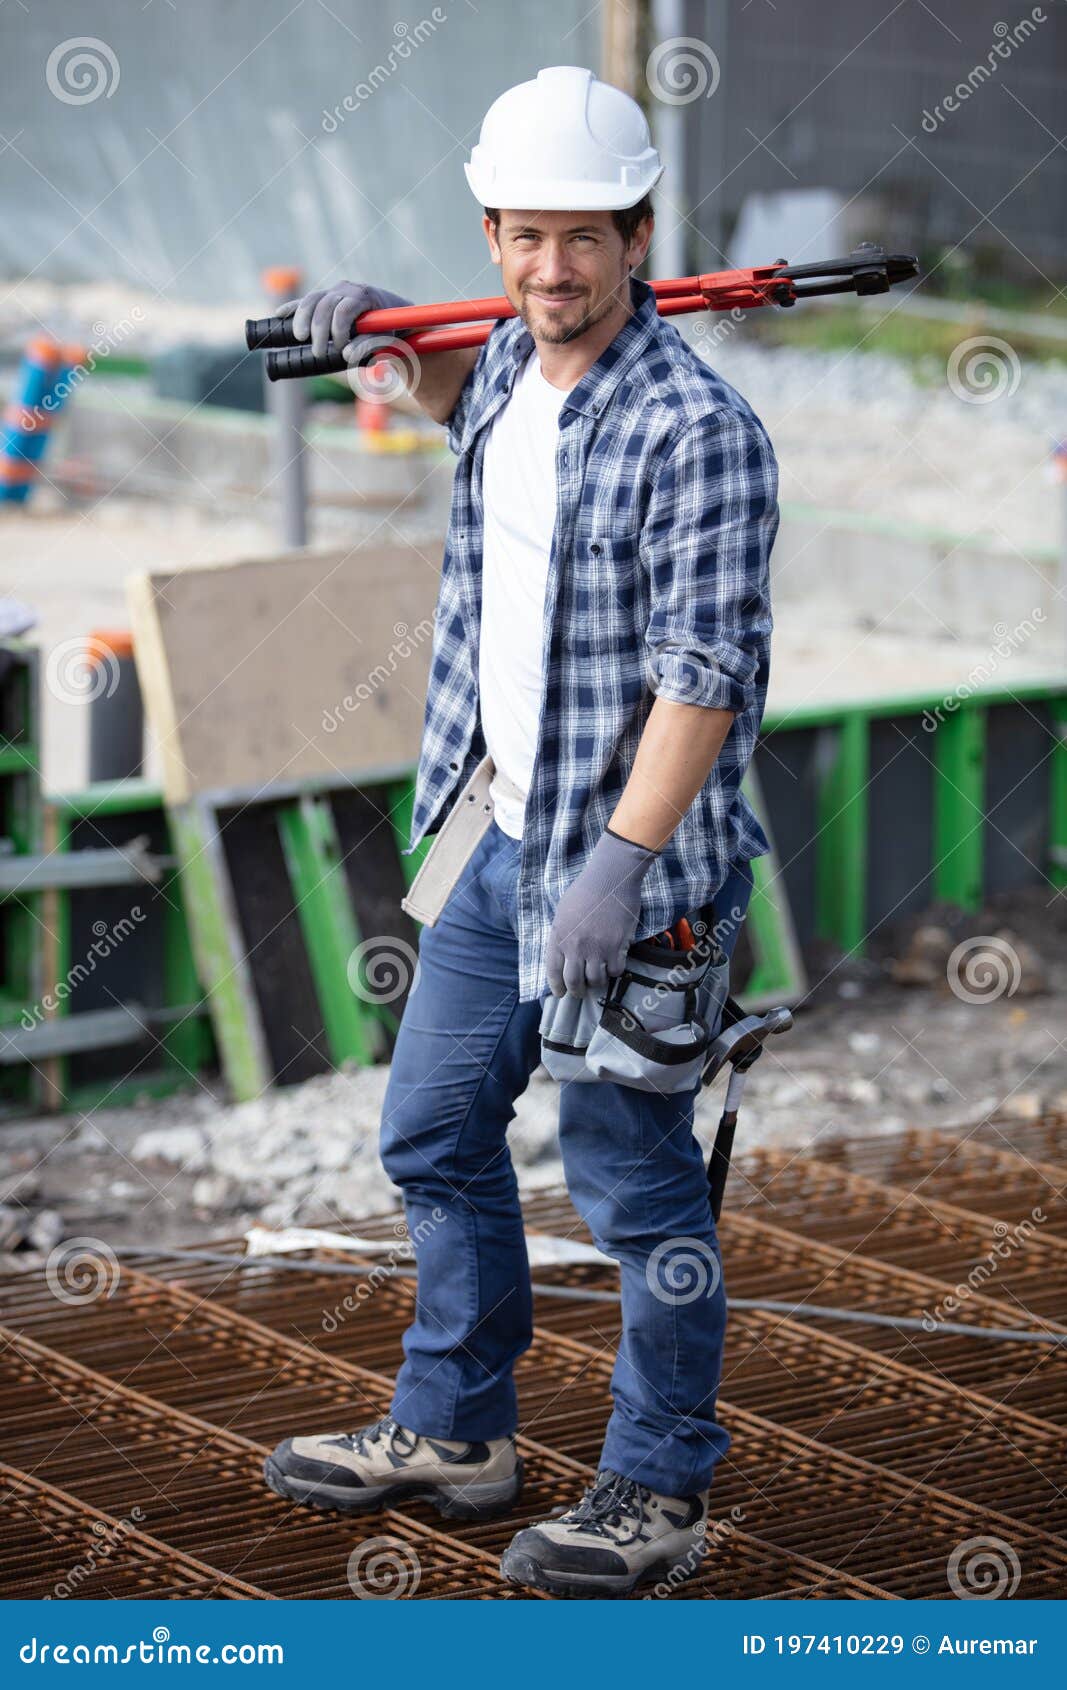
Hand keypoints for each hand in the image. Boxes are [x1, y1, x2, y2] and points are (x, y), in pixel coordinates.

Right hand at [277, 282, 412, 360]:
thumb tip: (346, 354)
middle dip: (318, 330)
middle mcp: (346, 289)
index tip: (340, 348)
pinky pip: (306, 301)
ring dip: (302, 319)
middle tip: (318, 353)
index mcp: (363, 296)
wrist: (393, 316)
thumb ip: (368, 345)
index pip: (343, 310)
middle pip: (324, 305)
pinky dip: (293, 308)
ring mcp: (333, 291)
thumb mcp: (385, 339)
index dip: (338, 331)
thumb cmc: (390, 330)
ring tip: (300, 338)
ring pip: (312, 300)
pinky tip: (279, 314)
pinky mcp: (325, 298)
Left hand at [545, 829, 659, 996]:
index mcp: (558, 937)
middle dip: (577, 991)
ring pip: (596, 980)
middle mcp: (575, 947)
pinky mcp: (616, 946)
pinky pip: (615, 971)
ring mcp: (596, 948)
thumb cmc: (585, 890)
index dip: (557, 986)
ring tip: (599, 978)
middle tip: (581, 992)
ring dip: (597, 982)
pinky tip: (614, 965)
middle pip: (574, 982)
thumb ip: (561, 934)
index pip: (553, 972)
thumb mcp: (563, 911)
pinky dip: (615, 971)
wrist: (610, 877)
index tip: (560, 993)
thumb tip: (564, 954)